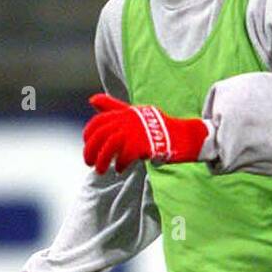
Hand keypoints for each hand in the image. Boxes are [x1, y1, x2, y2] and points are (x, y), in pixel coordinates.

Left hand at [83, 94, 207, 174]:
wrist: (183, 136)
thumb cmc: (158, 126)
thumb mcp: (135, 113)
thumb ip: (114, 107)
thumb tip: (92, 100)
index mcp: (125, 112)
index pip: (99, 121)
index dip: (89, 134)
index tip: (88, 146)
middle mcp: (128, 120)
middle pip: (101, 135)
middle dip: (91, 150)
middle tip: (89, 163)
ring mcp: (136, 132)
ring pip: (110, 146)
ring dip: (103, 160)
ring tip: (100, 171)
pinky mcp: (143, 144)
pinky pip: (125, 155)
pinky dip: (120, 164)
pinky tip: (120, 170)